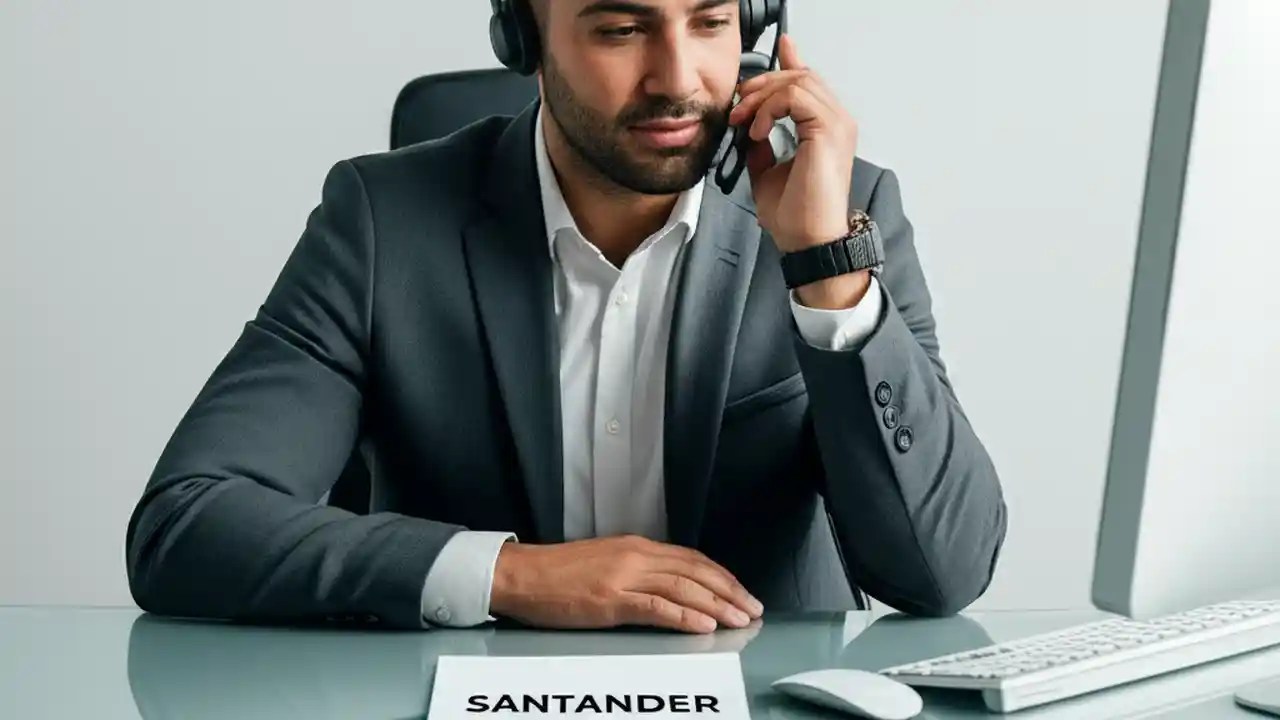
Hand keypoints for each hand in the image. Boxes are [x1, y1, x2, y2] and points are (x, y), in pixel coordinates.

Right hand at [489, 535, 763, 633]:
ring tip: (740, 620)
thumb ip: (637, 570)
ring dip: (716, 605)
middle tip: (754, 609)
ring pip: (683, 588)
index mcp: (636, 547)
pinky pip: (655, 607)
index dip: (722, 576)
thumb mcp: (605, 562)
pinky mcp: (609, 600)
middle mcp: (636, 557)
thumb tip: (670, 586)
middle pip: (695, 572)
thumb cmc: (558, 574)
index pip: (691, 559)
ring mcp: (623, 578)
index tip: (743, 592)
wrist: (521, 575)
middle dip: (729, 591)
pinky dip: (683, 616)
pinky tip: (703, 626)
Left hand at [727, 34, 857, 253]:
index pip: (810, 83)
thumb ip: (761, 146)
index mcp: (826, 129)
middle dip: (761, 86)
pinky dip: (769, 108)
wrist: (808, 241)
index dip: (792, 62)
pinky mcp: (829, 131)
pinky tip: (756, 131)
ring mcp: (837, 124)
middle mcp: (837, 121)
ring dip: (762, 97)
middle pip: (800, 76)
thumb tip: (748, 129)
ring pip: (797, 82)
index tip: (779, 47)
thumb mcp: (766, 173)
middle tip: (737, 108)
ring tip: (743, 122)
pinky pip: (795, 97)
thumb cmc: (795, 216)